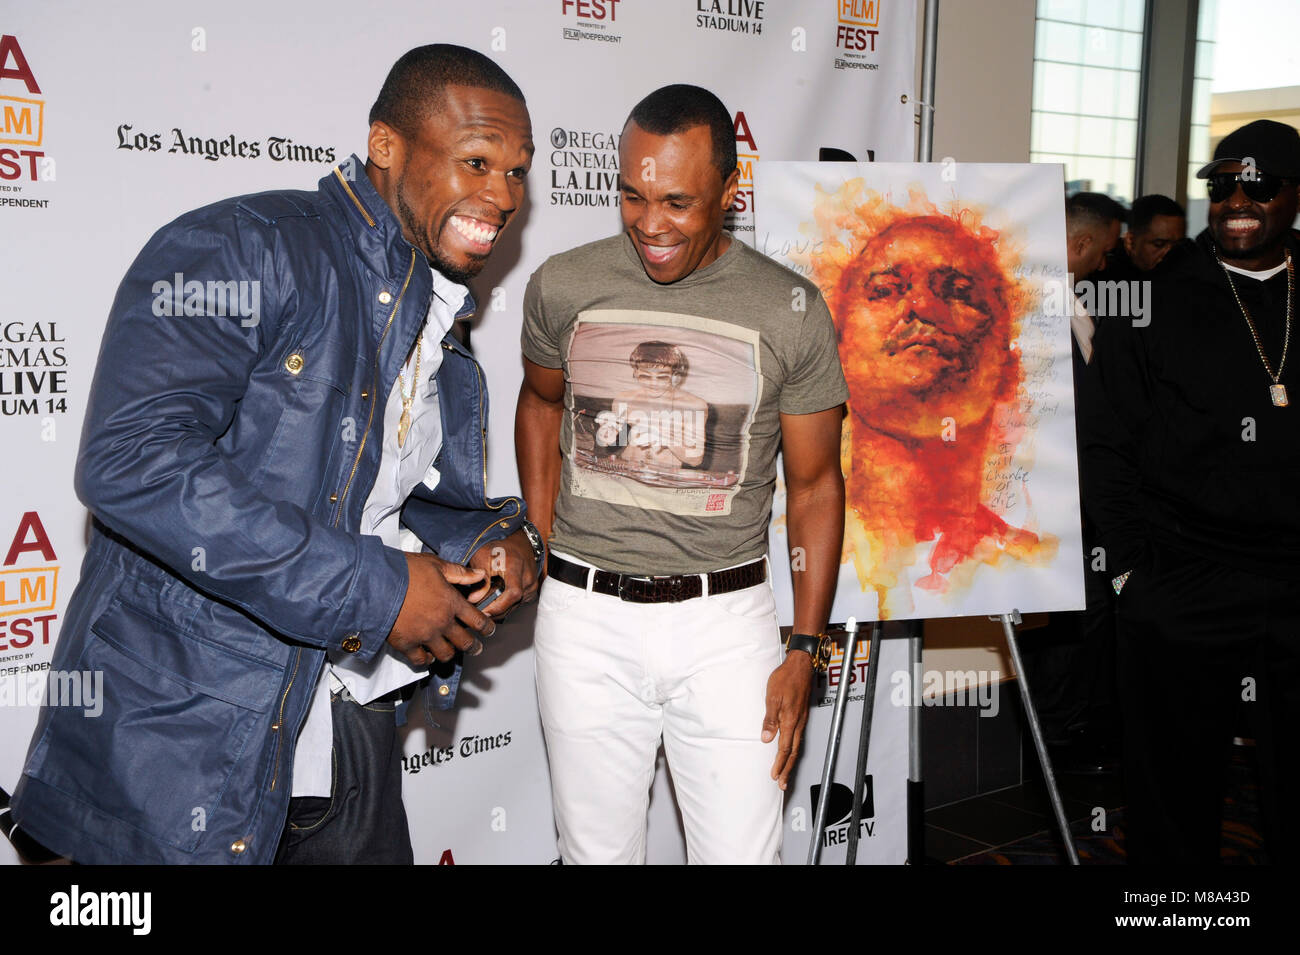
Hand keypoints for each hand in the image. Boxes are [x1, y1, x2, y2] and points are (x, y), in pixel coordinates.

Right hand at [387, 552, 495, 664]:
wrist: (376, 583)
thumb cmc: (405, 571)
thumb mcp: (436, 565)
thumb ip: (460, 573)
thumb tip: (480, 575)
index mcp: (452, 602)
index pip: (478, 620)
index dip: (488, 628)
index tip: (490, 630)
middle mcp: (442, 622)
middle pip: (465, 642)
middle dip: (474, 646)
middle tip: (476, 648)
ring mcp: (425, 635)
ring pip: (446, 654)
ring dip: (450, 653)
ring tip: (451, 652)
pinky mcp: (406, 644)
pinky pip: (421, 660)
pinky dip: (426, 660)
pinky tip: (428, 656)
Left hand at [467, 529, 540, 616]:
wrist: (518, 544)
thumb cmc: (500, 548)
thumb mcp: (484, 558)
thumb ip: (480, 580)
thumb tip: (474, 599)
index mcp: (516, 566)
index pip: (513, 593)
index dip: (498, 606)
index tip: (483, 610)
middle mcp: (528, 577)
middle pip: (513, 603)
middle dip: (494, 610)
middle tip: (478, 611)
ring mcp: (532, 586)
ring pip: (514, 606)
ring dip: (499, 610)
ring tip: (484, 606)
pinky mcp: (531, 592)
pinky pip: (518, 605)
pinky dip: (505, 606)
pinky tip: (494, 603)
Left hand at [762, 651, 814, 789]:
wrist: (801, 665)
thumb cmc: (786, 678)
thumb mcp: (772, 697)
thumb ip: (770, 719)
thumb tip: (766, 738)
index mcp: (790, 720)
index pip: (784, 748)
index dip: (779, 764)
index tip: (775, 776)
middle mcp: (798, 723)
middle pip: (793, 752)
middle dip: (787, 769)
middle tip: (783, 784)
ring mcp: (801, 719)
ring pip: (797, 745)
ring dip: (790, 761)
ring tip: (786, 772)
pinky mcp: (801, 715)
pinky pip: (798, 737)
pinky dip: (793, 749)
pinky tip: (790, 751)